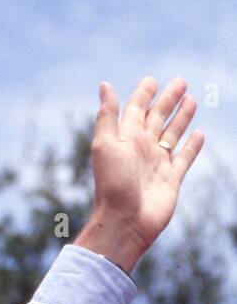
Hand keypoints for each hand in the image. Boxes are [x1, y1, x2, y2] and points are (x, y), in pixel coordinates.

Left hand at [75, 76, 204, 273]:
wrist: (124, 222)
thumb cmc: (112, 184)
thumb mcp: (105, 144)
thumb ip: (108, 115)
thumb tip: (105, 85)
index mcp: (125, 138)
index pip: (136, 110)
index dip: (143, 95)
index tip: (152, 80)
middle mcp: (142, 149)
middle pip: (158, 118)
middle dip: (168, 100)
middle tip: (180, 82)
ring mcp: (157, 164)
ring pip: (173, 134)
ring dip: (182, 118)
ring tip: (192, 100)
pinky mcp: (171, 179)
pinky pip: (184, 158)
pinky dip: (192, 146)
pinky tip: (199, 134)